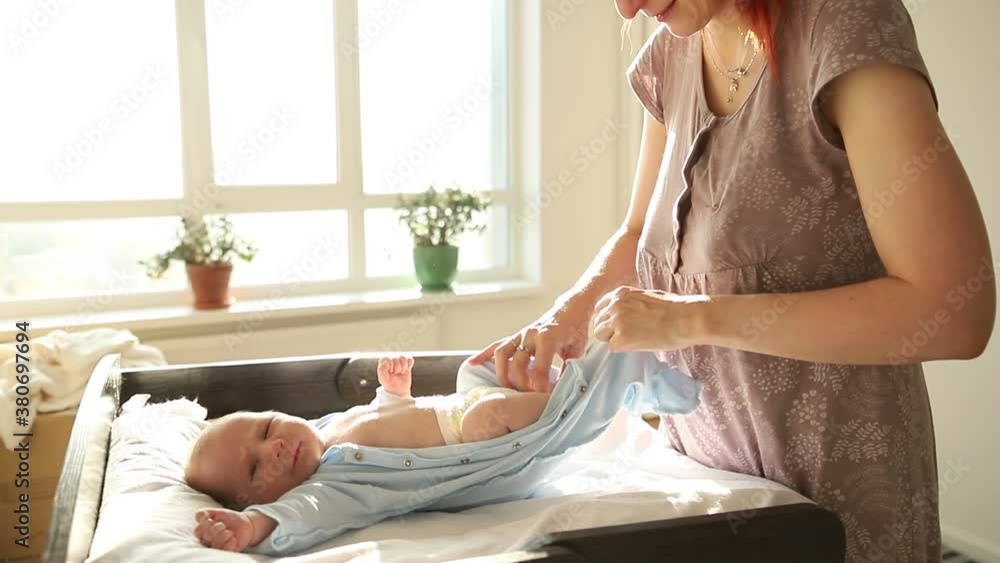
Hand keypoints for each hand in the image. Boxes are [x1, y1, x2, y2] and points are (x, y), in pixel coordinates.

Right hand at [194, 509, 254, 551]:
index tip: (212, 519)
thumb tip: (199, 516)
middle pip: (206, 538)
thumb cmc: (228, 518)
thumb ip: (205, 512)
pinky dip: (230, 543)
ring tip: (229, 532)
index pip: (198, 531)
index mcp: (203, 532)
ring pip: (215, 545)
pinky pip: (225, 550)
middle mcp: (208, 541)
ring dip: (223, 535)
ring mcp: (217, 547)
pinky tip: (234, 539)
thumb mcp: (216, 512)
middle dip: (215, 529)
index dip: (205, 524)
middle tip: (223, 525)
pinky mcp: (227, 551)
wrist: (244, 522)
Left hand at [377, 355, 413, 395]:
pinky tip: (407, 369)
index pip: (387, 359)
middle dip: (396, 369)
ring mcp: (399, 361)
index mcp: (383, 362)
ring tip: (400, 373)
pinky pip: (410, 359)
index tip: (390, 373)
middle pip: (395, 359)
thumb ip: (381, 369)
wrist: (398, 390)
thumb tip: (386, 362)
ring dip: (403, 368)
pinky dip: (409, 364)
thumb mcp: (383, 378)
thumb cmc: (389, 384)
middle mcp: (391, 360)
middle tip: (395, 374)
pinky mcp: (407, 363)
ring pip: (403, 358)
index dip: (390, 367)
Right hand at [469, 297, 590, 392]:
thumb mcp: (578, 350)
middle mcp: (530, 334)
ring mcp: (521, 334)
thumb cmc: (576, 330)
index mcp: (547, 338)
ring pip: (502, 354)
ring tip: (506, 390)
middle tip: (528, 399)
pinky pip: (496, 345)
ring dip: (502, 374)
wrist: (571, 308)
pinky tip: (473, 364)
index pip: (539, 369)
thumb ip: (570, 369)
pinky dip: (483, 354)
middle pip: (518, 365)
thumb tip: (563, 390)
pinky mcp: (516, 335)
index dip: (540, 387)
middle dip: (521, 385)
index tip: (544, 399)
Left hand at [593, 286, 708, 351]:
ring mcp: (617, 321)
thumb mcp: (646, 296)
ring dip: (613, 339)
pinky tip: (637, 345)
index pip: (601, 307)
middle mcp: (615, 305)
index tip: (617, 324)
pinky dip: (623, 348)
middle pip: (598, 322)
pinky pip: (612, 347)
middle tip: (626, 335)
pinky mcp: (622, 338)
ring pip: (600, 335)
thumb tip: (627, 314)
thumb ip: (630, 303)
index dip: (608, 318)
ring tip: (632, 340)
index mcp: (621, 293)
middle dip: (608, 330)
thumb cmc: (674, 308)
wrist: (685, 319)